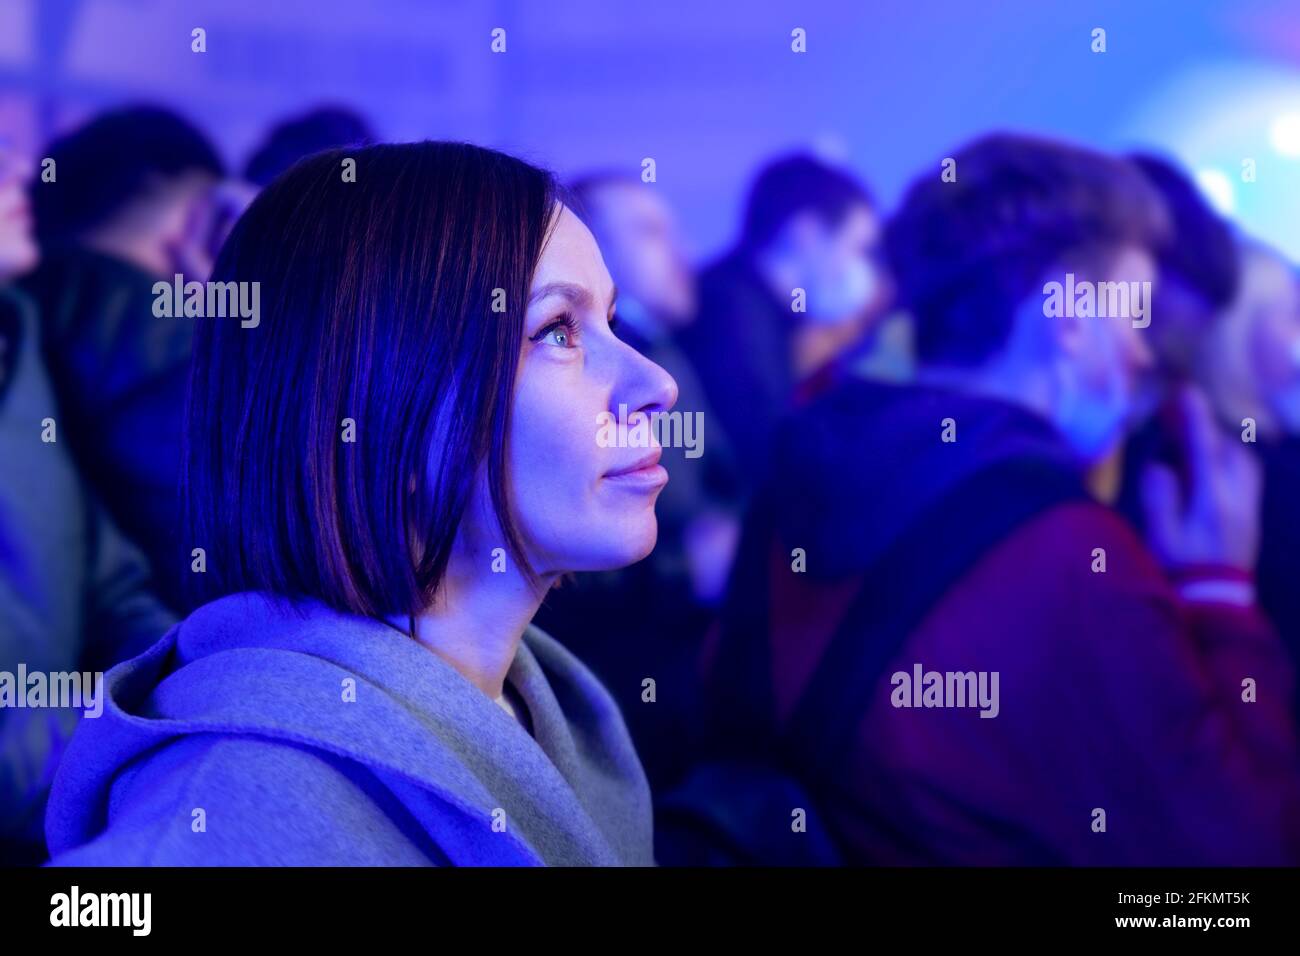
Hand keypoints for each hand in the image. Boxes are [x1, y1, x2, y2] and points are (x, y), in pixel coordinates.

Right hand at [1141, 387, 1260, 572]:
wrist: (1215, 600)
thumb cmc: (1182, 569)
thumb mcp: (1162, 537)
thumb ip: (1161, 498)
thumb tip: (1160, 466)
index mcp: (1213, 502)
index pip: (1205, 452)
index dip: (1194, 420)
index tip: (1185, 392)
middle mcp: (1237, 499)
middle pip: (1227, 450)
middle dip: (1205, 427)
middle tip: (1180, 408)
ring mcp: (1248, 506)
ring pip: (1241, 460)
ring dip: (1217, 442)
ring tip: (1192, 434)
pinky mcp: (1250, 513)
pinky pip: (1245, 473)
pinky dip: (1227, 457)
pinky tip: (1210, 459)